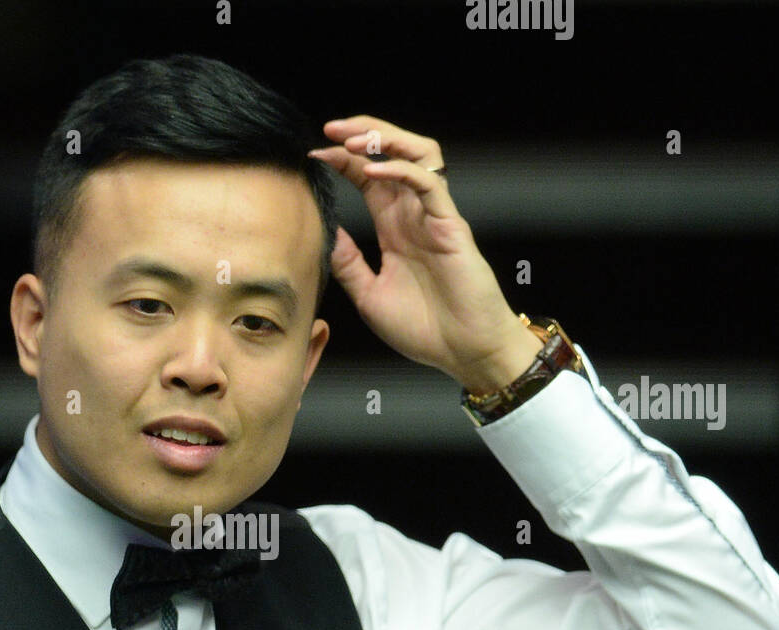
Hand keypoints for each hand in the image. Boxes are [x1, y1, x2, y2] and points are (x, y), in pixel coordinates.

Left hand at [309, 115, 542, 394]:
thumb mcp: (369, 296)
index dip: (342, 160)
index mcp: (395, 229)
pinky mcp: (451, 225)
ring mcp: (434, 216)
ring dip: (386, 138)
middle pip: (392, 153)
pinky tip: (375, 169)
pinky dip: (402, 170)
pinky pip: (430, 183)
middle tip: (330, 128)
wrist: (464, 352)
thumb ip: (348, 263)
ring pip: (418, 154)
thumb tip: (324, 233)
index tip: (313, 155)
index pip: (368, 178)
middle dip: (361, 132)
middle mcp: (414, 215)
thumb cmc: (425, 329)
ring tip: (353, 138)